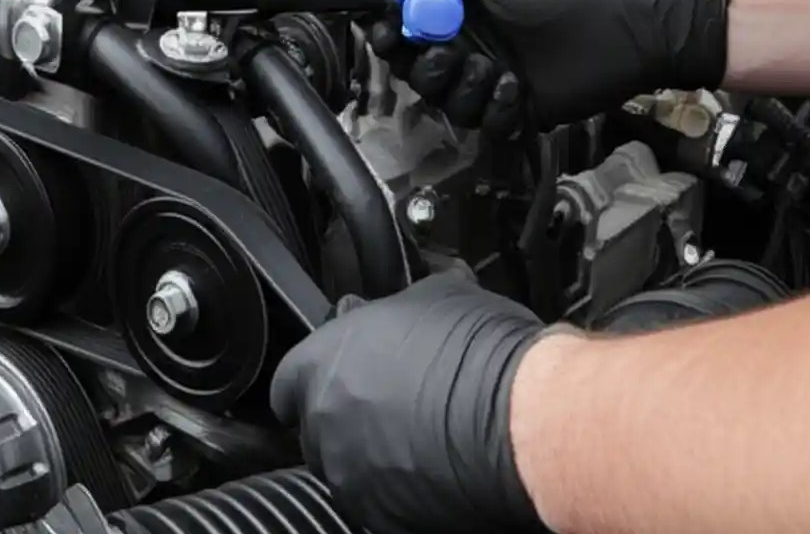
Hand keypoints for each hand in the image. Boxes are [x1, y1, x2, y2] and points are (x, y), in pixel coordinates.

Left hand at [270, 271, 545, 533]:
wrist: (523, 418)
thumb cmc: (481, 355)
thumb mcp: (434, 297)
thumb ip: (400, 308)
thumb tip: (411, 302)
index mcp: (320, 364)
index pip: (287, 382)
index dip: (312, 382)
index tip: (335, 382)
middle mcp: (323, 422)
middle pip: (315, 427)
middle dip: (344, 419)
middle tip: (390, 408)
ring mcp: (349, 474)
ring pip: (344, 468)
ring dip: (368, 456)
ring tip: (416, 441)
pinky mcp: (380, 516)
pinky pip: (376, 503)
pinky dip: (396, 491)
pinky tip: (431, 471)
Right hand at [376, 0, 729, 128]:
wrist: (628, 19)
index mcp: (458, 6)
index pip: (403, 25)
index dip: (389, 31)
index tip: (387, 30)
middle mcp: (468, 44)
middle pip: (414, 69)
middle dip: (418, 64)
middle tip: (441, 52)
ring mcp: (490, 79)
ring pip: (444, 100)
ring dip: (457, 85)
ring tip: (488, 67)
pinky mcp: (515, 110)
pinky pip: (483, 123)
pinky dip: (493, 108)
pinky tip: (514, 86)